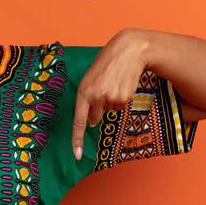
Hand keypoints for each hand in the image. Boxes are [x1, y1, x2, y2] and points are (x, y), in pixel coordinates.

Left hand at [71, 30, 148, 160]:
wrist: (129, 49)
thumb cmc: (107, 63)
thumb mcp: (90, 78)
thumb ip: (87, 99)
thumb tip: (91, 122)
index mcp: (83, 91)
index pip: (78, 120)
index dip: (77, 139)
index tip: (77, 155)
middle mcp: (95, 97)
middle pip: (95, 117)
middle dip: (99, 109)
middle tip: (105, 87)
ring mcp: (110, 98)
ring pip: (111, 110)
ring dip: (112, 100)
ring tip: (114, 81)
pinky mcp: (124, 98)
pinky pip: (121, 106)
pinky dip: (123, 97)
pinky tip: (123, 82)